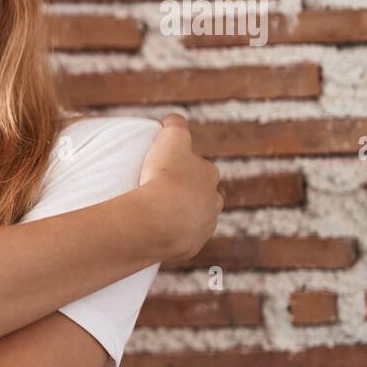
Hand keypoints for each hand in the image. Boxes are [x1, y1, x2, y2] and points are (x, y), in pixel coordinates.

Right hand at [138, 113, 222, 262]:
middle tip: (160, 192)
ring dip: (181, 217)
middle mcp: (213, 202)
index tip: (166, 167)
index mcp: (210, 175)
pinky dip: (170, 236)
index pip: (201, 167)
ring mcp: (203, 227)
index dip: (184, 166)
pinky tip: (153, 232)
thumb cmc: (165, 176)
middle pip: (202, 195)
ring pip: (194, 219)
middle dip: (187, 193)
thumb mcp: (170, 138)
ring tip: (156, 215)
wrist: (159, 220)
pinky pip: (180, 240)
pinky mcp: (190, 247)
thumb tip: (172, 119)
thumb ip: (174, 124)